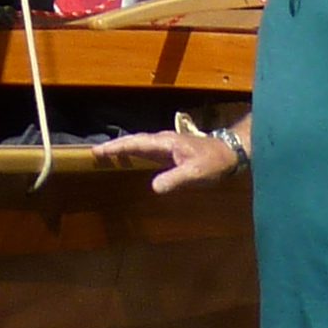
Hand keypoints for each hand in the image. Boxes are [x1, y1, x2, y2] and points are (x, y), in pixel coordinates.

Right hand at [100, 121, 245, 195]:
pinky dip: (135, 151)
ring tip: (108, 154)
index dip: (117, 146)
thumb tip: (153, 187)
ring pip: (140, 143)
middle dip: (116, 145)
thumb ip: (174, 179)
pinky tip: (132, 158)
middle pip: (135, 140)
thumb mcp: (195, 173)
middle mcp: (163, 140)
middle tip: (97, 152)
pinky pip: (148, 149)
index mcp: (165, 143)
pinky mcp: (172, 150)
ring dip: (124, 147)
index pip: (136, 142)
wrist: (230, 151)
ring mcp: (167, 144)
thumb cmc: (213, 162)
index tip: (99, 150)